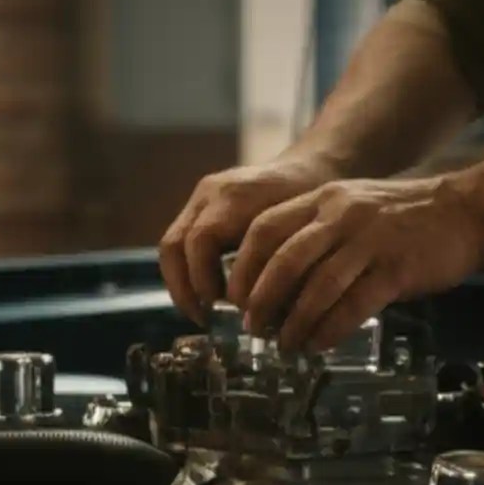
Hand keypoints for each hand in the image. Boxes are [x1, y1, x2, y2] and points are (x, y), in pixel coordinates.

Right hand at [159, 156, 343, 322]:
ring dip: (181, 282)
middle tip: (203, 317)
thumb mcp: (302, 232)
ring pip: (171, 245)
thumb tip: (264, 316)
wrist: (307, 167)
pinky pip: (180, 241)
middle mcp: (210, 193)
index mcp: (237, 196)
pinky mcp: (198, 206)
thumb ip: (278, 266)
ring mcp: (200, 197)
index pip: (201, 240)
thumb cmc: (312, 203)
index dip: (203, 279)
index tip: (217, 309)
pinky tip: (208, 292)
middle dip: (184, 287)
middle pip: (175, 244)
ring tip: (202, 310)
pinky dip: (188, 271)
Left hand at [227, 176, 483, 352]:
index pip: (264, 230)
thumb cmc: (401, 217)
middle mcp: (340, 216)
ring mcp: (369, 242)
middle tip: (253, 328)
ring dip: (294, 323)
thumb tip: (273, 282)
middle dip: (262, 301)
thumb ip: (313, 233)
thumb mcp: (349, 207)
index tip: (234, 298)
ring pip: (317, 288)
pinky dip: (329, 330)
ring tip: (284, 345)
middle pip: (284, 261)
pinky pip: (352, 305)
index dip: (244, 268)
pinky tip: (318, 345)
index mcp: (321, 200)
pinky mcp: (396, 269)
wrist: (466, 210)